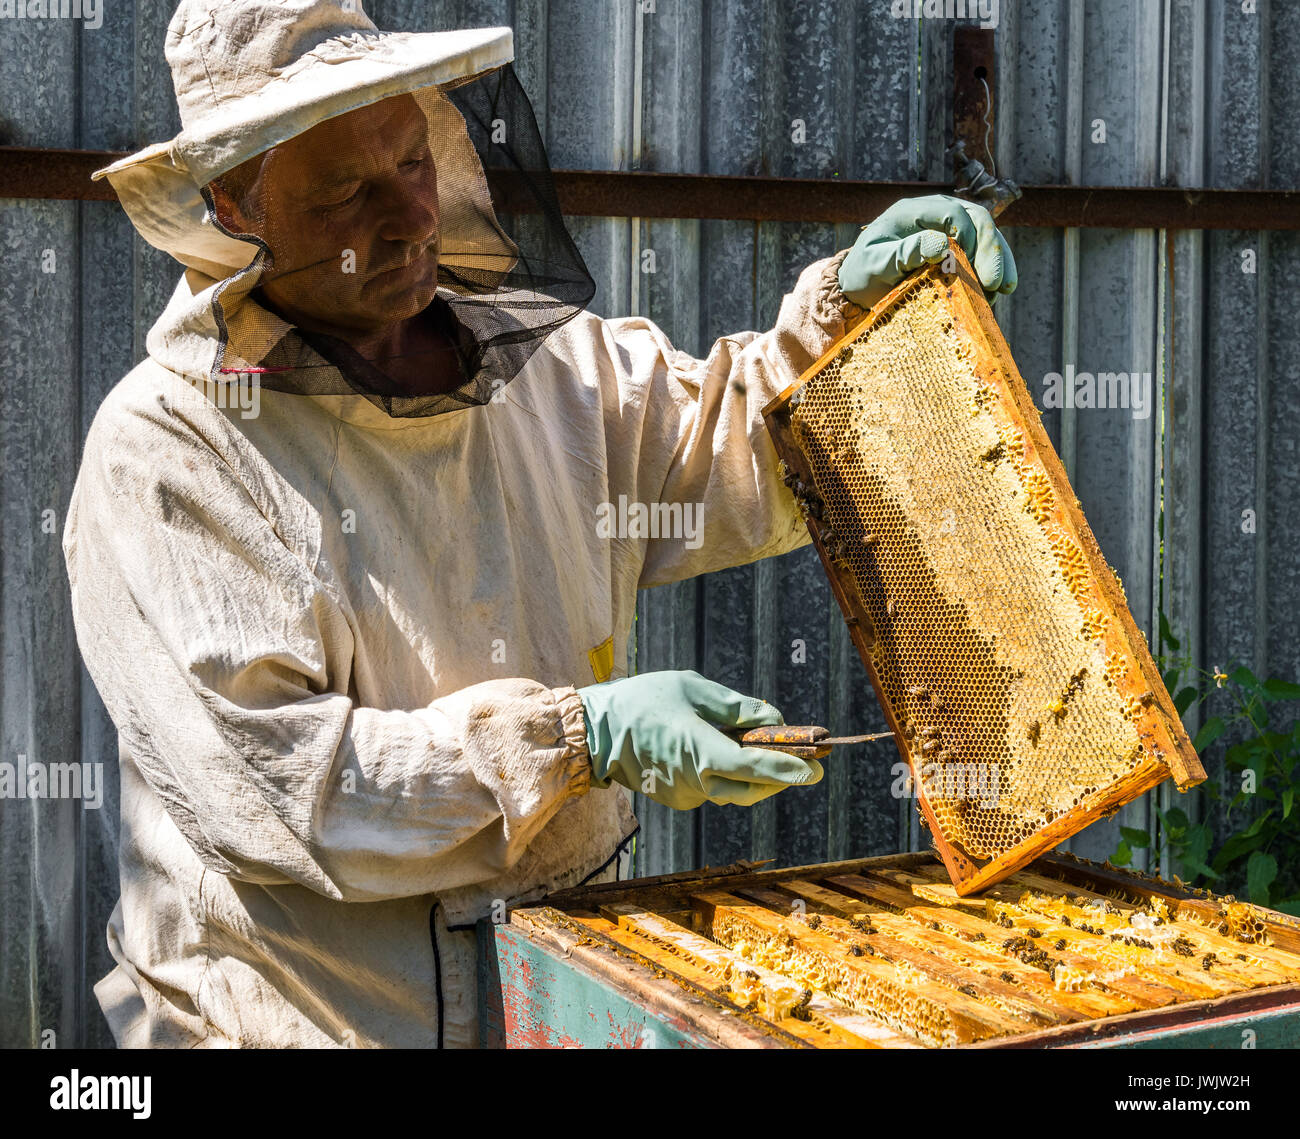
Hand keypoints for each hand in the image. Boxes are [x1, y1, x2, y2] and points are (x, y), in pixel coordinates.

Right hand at [578, 670, 822, 809]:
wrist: (593, 731)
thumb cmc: (642, 701)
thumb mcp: (692, 689)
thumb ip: (736, 707)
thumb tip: (772, 719)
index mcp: (702, 753)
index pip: (757, 766)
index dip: (790, 769)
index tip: (817, 769)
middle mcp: (697, 782)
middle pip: (752, 789)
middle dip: (780, 778)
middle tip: (805, 763)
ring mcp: (685, 794)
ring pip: (733, 790)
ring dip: (754, 774)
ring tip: (768, 749)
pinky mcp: (676, 797)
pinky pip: (712, 787)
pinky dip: (728, 773)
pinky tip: (729, 751)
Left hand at [838, 193, 1017, 310]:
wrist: (860, 283)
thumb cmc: (863, 273)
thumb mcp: (875, 265)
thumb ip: (903, 253)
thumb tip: (941, 244)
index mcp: (913, 211)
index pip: (954, 213)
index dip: (970, 239)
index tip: (974, 271)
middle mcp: (936, 212)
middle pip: (977, 219)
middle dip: (991, 250)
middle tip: (995, 284)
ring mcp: (948, 227)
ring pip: (986, 234)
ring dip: (999, 260)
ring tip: (1004, 289)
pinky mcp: (957, 245)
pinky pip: (982, 251)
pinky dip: (994, 268)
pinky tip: (999, 291)